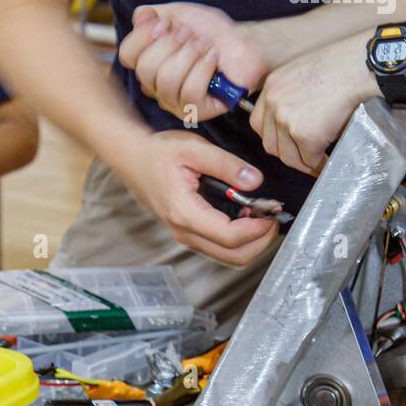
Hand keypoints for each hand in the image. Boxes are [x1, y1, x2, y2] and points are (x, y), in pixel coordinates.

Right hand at [119, 3, 270, 122]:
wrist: (246, 42)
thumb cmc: (213, 31)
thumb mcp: (179, 14)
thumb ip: (153, 14)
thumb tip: (141, 17)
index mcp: (148, 62)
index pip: (128, 55)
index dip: (143, 37)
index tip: (165, 23)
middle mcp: (157, 85)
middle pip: (146, 70)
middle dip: (170, 46)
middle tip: (190, 34)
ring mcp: (176, 101)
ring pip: (168, 82)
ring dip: (190, 56)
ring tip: (206, 44)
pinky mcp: (198, 110)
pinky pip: (190, 93)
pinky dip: (203, 70)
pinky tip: (213, 58)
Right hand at [119, 129, 278, 265]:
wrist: (132, 158)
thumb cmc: (159, 153)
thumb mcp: (194, 149)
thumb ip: (227, 165)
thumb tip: (256, 181)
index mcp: (186, 214)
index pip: (231, 237)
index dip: (259, 228)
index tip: (273, 210)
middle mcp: (185, 233)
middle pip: (234, 257)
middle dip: (261, 240)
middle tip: (273, 215)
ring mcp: (186, 236)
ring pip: (228, 256)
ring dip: (252, 240)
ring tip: (261, 213)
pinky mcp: (189, 233)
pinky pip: (220, 247)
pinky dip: (240, 238)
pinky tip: (245, 214)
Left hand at [250, 35, 373, 175]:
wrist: (358, 66)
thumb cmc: (341, 67)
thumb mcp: (303, 75)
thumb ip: (291, 96)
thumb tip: (298, 120)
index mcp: (272, 86)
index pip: (260, 123)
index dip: (276, 137)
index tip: (289, 143)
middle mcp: (273, 103)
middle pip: (271, 144)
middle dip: (289, 153)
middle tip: (306, 157)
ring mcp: (287, 120)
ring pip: (289, 157)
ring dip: (305, 162)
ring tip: (318, 161)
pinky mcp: (306, 135)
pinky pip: (311, 160)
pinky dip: (320, 165)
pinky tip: (328, 161)